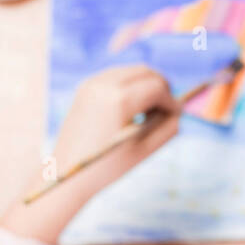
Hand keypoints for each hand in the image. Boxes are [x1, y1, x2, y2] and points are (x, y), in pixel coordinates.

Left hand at [50, 65, 179, 199]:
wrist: (66, 174)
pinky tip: (132, 107)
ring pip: (131, 71)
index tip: (177, 115)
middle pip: (145, 71)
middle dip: (161, 87)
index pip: (157, 88)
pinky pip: (116, 76)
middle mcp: (104, 85)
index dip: (172, 101)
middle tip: (167, 109)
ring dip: (146, 84)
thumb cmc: (106, 167)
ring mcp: (92, 84)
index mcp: (119, 100)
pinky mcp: (85, 87)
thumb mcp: (143, 150)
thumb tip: (177, 113)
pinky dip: (130, 85)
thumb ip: (167, 129)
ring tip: (150, 110)